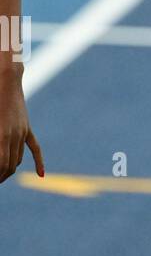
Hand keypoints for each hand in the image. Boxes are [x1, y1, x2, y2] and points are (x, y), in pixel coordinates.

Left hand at [0, 66, 44, 183]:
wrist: (5, 79)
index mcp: (1, 136)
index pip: (2, 165)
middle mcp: (14, 136)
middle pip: (10, 165)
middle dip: (2, 176)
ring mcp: (22, 132)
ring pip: (19, 159)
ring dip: (11, 170)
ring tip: (3, 176)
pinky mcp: (26, 127)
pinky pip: (34, 148)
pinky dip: (38, 162)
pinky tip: (41, 175)